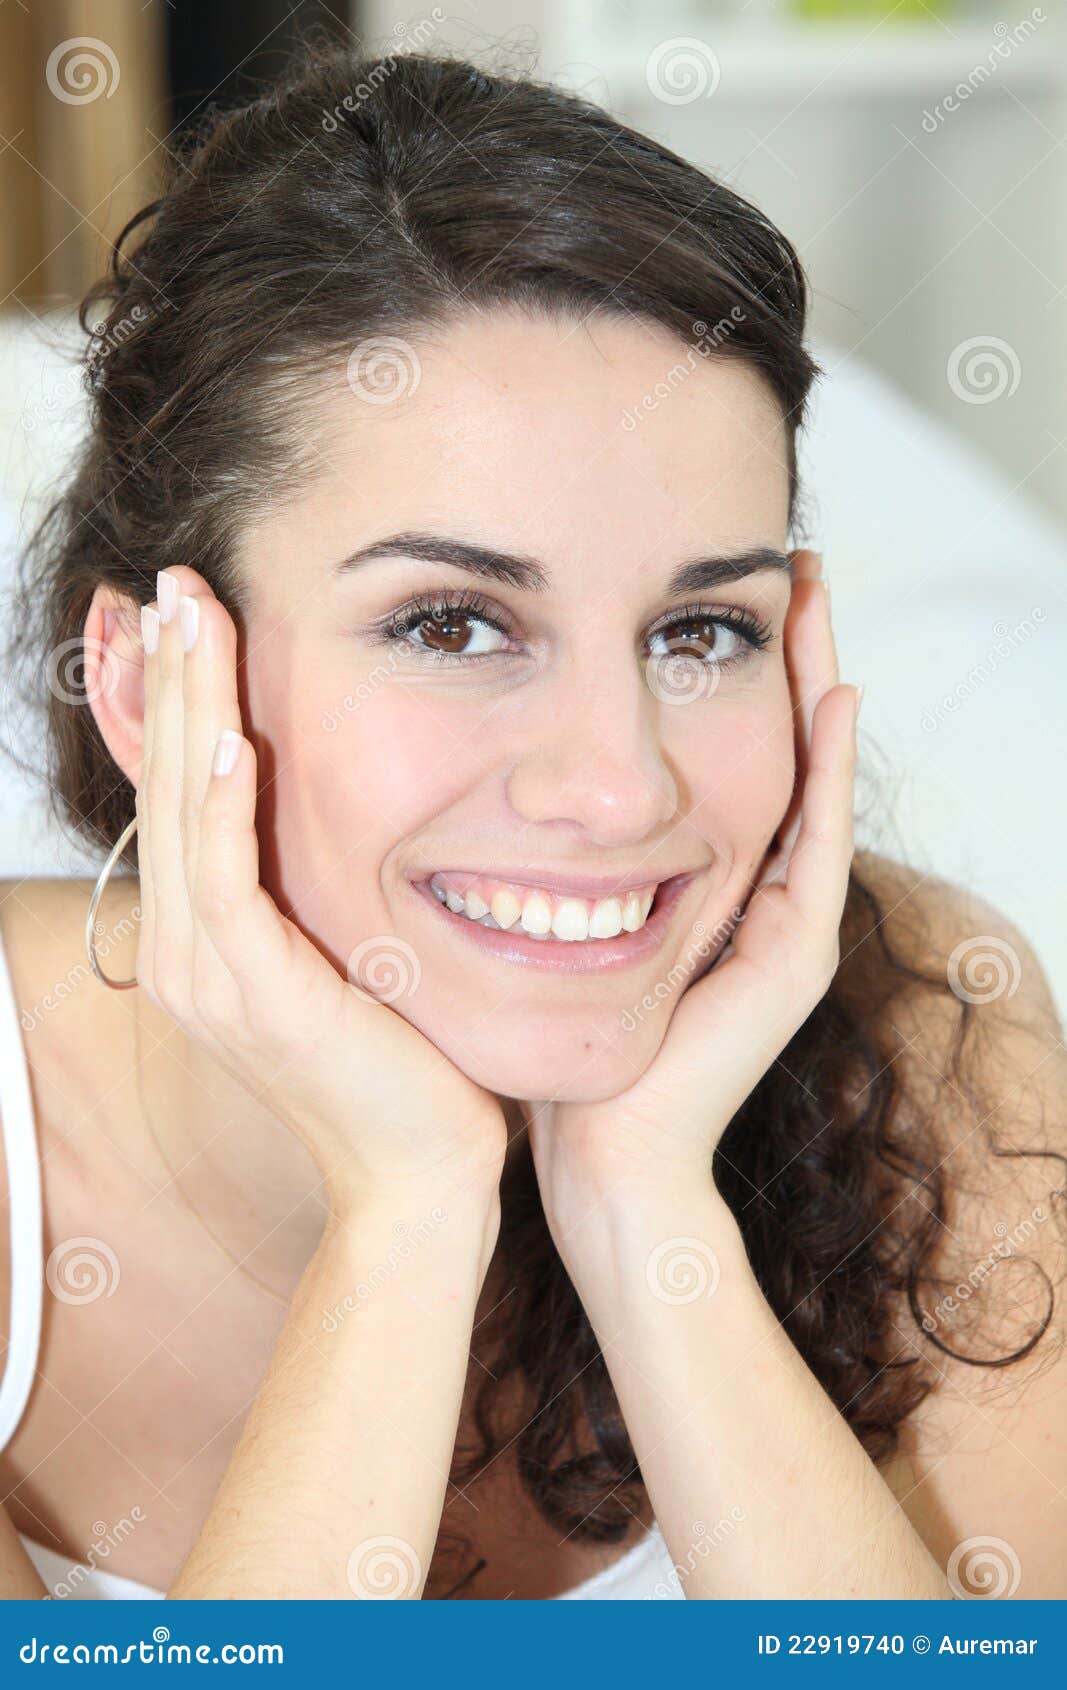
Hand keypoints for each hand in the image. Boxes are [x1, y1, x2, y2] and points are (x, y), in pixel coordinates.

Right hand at [134, 566, 505, 1207]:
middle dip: (166, 676)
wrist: (419, 1179)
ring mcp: (205, 976)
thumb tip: (351, 809)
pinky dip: (221, 801)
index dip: (174, 700)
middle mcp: (184, 951)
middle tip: (170, 581)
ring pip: (182, 812)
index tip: (185, 615)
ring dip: (185, 707)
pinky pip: (223, 879)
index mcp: (206, 939)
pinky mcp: (249, 995)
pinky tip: (229, 730)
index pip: (178, 794)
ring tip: (187, 614)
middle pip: (163, 785)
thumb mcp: (356, 953)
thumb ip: (326, 885)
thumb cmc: (407, 1066)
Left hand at [526, 550, 859, 1219]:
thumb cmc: (548, 1046)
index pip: (716, 749)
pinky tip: (831, 696)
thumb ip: (509, 855)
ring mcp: (784, 919)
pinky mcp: (795, 952)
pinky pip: (823, 840)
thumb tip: (437, 778)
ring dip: (815, 684)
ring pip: (810, 776)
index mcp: (690, 878)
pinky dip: (829, 770)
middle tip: (780, 563)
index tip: (695, 588)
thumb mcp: (523, 922)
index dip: (712, 669)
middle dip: (778, 655)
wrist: (590, 1150)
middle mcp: (749, 887)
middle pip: (775, 744)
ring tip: (810, 596)